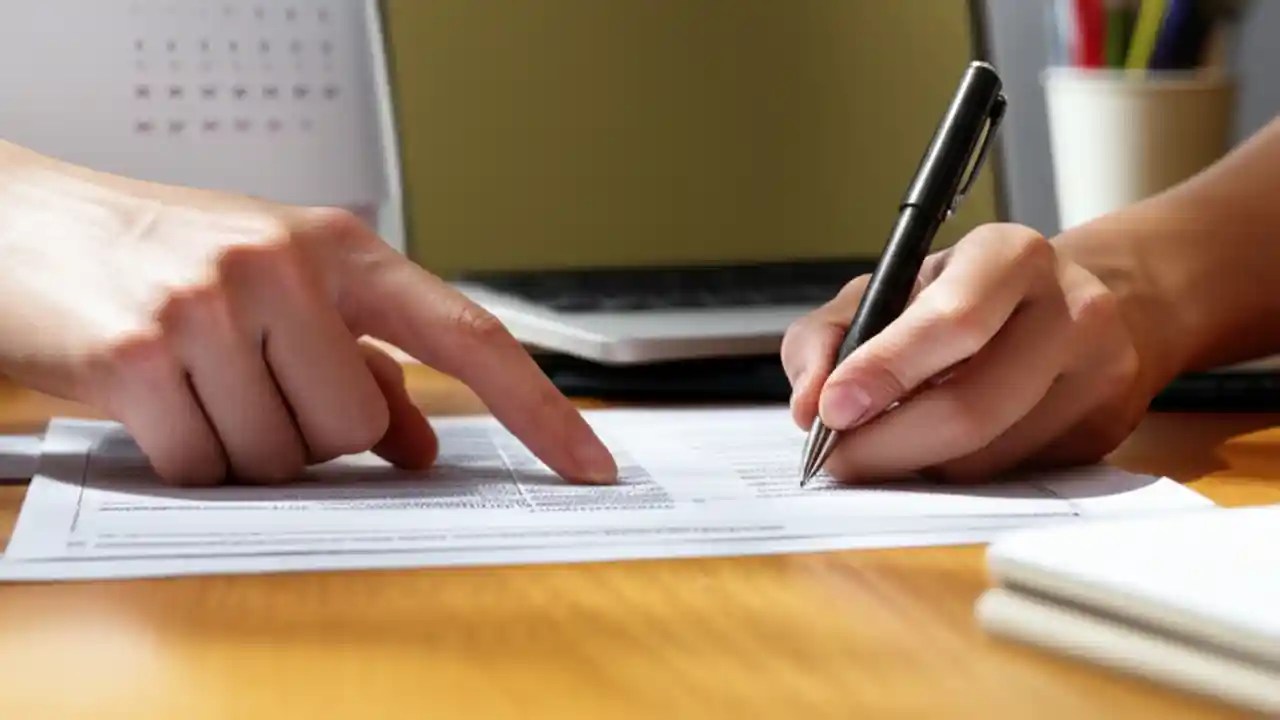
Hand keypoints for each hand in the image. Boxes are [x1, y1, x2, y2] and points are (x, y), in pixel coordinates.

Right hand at [0, 145, 616, 484]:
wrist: (26, 227)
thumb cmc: (167, 257)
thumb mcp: (283, 292)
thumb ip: (361, 363)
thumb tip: (419, 442)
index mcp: (342, 248)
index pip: (468, 335)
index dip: (540, 408)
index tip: (587, 462)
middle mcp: (286, 266)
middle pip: (356, 430)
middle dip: (308, 435)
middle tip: (250, 383)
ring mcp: (213, 306)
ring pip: (281, 458)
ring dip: (242, 445)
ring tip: (199, 381)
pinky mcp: (144, 355)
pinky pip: (205, 467)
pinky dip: (184, 455)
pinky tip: (157, 396)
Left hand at [782, 224, 1158, 481]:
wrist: (1076, 303)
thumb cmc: (965, 297)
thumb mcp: (890, 288)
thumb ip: (829, 335)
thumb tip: (808, 405)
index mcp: (1011, 256)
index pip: (951, 322)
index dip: (884, 372)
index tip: (830, 410)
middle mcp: (1071, 308)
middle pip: (969, 407)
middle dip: (886, 444)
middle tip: (838, 457)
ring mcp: (1100, 375)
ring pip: (985, 457)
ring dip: (916, 466)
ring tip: (883, 448)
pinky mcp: (1105, 433)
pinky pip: (1011, 478)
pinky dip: (956, 474)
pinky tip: (937, 450)